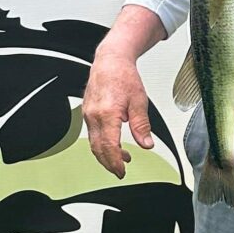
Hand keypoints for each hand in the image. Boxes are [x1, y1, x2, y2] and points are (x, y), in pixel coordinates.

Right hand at [84, 48, 154, 179]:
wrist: (110, 61)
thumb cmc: (123, 76)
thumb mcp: (139, 101)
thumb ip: (142, 125)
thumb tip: (147, 144)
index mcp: (107, 113)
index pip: (109, 146)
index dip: (115, 162)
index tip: (122, 171)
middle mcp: (94, 115)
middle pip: (98, 148)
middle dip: (108, 163)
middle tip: (119, 171)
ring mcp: (88, 114)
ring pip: (93, 142)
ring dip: (105, 154)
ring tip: (121, 158)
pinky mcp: (87, 112)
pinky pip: (92, 133)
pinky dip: (101, 143)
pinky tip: (113, 144)